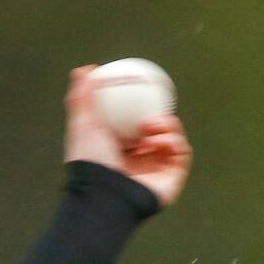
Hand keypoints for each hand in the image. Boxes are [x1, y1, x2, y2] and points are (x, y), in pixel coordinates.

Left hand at [63, 64, 193, 208]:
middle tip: (149, 106)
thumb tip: (84, 69)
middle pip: (157, 132)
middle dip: (158, 116)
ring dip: (166, 127)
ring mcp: (156, 171)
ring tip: (150, 125)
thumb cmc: (91, 162)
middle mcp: (138, 162)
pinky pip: (181, 154)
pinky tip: (160, 139)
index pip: (134, 125)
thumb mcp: (82, 123)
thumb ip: (82, 96)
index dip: (141, 106)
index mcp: (119, 151)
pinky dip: (174, 142)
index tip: (142, 88)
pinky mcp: (171, 180)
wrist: (104, 194)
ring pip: (172, 140)